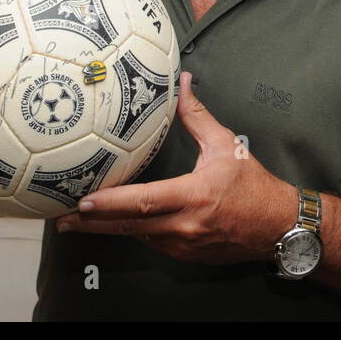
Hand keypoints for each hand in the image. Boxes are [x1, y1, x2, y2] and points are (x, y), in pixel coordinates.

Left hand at [55, 72, 293, 263]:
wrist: (280, 227)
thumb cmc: (254, 186)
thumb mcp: (226, 146)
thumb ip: (197, 117)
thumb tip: (182, 83)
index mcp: (194, 196)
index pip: (143, 202)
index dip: (110, 203)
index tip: (82, 200)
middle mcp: (185, 225)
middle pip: (129, 226)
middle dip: (91, 223)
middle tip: (60, 218)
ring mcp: (184, 245)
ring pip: (137, 236)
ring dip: (108, 228)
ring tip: (78, 220)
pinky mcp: (186, 256)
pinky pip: (152, 242)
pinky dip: (133, 232)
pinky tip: (115, 224)